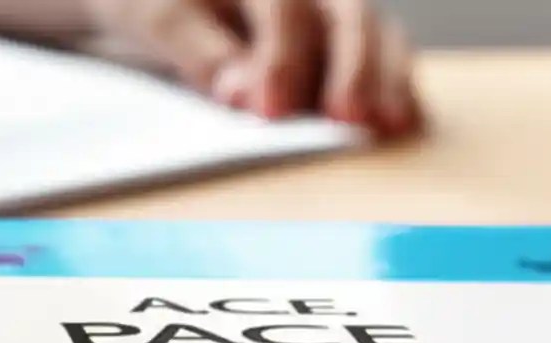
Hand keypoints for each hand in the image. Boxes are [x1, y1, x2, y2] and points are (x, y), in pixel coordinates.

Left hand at [87, 0, 422, 137]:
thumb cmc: (149, 6)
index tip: (268, 111)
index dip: (279, 60)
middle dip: (351, 68)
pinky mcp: (340, 42)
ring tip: (391, 124)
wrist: (152, 6)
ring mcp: (326, 8)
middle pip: (346, 14)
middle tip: (348, 118)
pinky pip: (379, 55)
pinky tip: (400, 121)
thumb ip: (197, 50)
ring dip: (384, 79)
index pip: (282, 8)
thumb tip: (241, 90)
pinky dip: (391, 86)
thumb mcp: (152, 19)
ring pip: (373, 32)